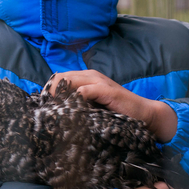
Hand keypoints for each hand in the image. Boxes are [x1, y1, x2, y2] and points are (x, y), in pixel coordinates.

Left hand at [45, 70, 178, 142]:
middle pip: (60, 77)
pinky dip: (74, 99)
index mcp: (86, 78)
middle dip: (50, 93)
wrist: (143, 112)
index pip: (59, 78)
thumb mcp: (94, 107)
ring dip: (59, 95)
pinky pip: (84, 90)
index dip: (49, 92)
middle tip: (46, 111)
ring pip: (69, 80)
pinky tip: (71, 111)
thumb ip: (78, 104)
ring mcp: (98, 81)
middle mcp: (90, 76)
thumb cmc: (118, 112)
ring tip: (54, 111)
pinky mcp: (106, 90)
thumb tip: (56, 113)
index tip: (45, 108)